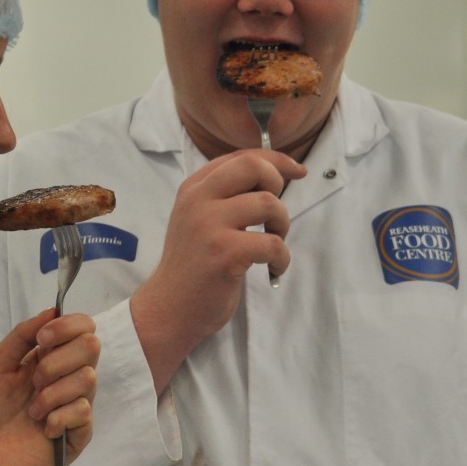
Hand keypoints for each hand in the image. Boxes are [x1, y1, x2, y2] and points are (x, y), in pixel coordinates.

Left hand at [0, 308, 99, 465]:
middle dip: (60, 360)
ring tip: (32, 412)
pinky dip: (61, 416)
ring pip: (89, 378)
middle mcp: (64, 379)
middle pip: (92, 347)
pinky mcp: (77, 434)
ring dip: (54, 392)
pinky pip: (84, 411)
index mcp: (46, 359)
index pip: (80, 329)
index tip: (42, 339)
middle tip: (33, 380)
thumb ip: (22, 336)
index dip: (68, 326)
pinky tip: (43, 429)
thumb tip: (52, 309)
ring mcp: (73, 406)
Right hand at [129, 149, 304, 386]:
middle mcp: (198, 200)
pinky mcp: (224, 254)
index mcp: (194, 188)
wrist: (169, 308)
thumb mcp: (199, 218)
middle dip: (278, 184)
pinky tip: (273, 268)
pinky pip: (273, 243)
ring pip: (269, 203)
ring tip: (273, 242)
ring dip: (282, 224)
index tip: (297, 171)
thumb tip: (273, 175)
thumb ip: (225, 195)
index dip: (276, 161)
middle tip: (274, 212)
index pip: (241, 157)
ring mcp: (209, 225)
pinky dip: (282, 257)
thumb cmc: (193, 265)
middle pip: (254, 167)